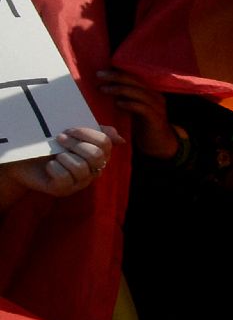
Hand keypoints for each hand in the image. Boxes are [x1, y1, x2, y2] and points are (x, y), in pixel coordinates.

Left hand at [2, 126, 124, 197]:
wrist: (26, 160)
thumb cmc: (51, 145)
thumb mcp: (75, 135)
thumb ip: (98, 132)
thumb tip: (120, 139)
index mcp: (99, 155)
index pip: (105, 143)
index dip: (88, 134)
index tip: (69, 129)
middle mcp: (93, 170)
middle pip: (96, 156)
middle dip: (76, 144)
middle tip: (60, 138)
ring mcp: (79, 182)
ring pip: (81, 167)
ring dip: (64, 156)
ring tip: (55, 153)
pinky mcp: (63, 190)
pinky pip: (64, 177)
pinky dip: (55, 168)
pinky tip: (50, 166)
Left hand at [95, 69, 175, 157]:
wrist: (160, 144)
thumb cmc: (143, 126)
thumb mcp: (134, 110)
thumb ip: (125, 99)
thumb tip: (106, 89)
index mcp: (149, 92)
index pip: (133, 78)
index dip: (117, 73)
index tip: (100, 72)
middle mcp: (155, 96)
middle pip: (135, 81)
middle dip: (116, 77)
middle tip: (99, 75)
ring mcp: (157, 106)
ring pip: (138, 92)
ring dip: (119, 89)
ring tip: (103, 89)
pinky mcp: (155, 117)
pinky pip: (142, 107)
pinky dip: (129, 104)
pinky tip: (118, 103)